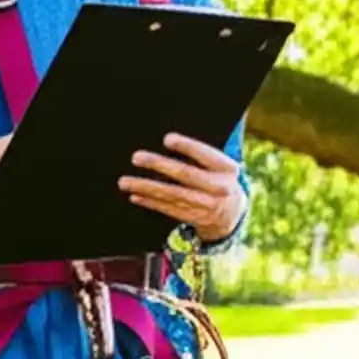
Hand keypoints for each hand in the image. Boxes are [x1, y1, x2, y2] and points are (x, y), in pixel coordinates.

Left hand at [119, 132, 245, 242]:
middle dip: (159, 164)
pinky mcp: (195, 219)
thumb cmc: (220, 180)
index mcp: (228, 169)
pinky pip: (169, 209)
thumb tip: (170, 143)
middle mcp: (220, 188)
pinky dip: (151, 202)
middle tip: (137, 157)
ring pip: (173, 194)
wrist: (233, 213)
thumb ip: (202, 157)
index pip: (207, 155)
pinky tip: (136, 196)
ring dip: (147, 187)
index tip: (167, 139)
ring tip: (126, 181)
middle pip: (186, 174)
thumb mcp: (222, 167)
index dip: (187, 146)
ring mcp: (208, 205)